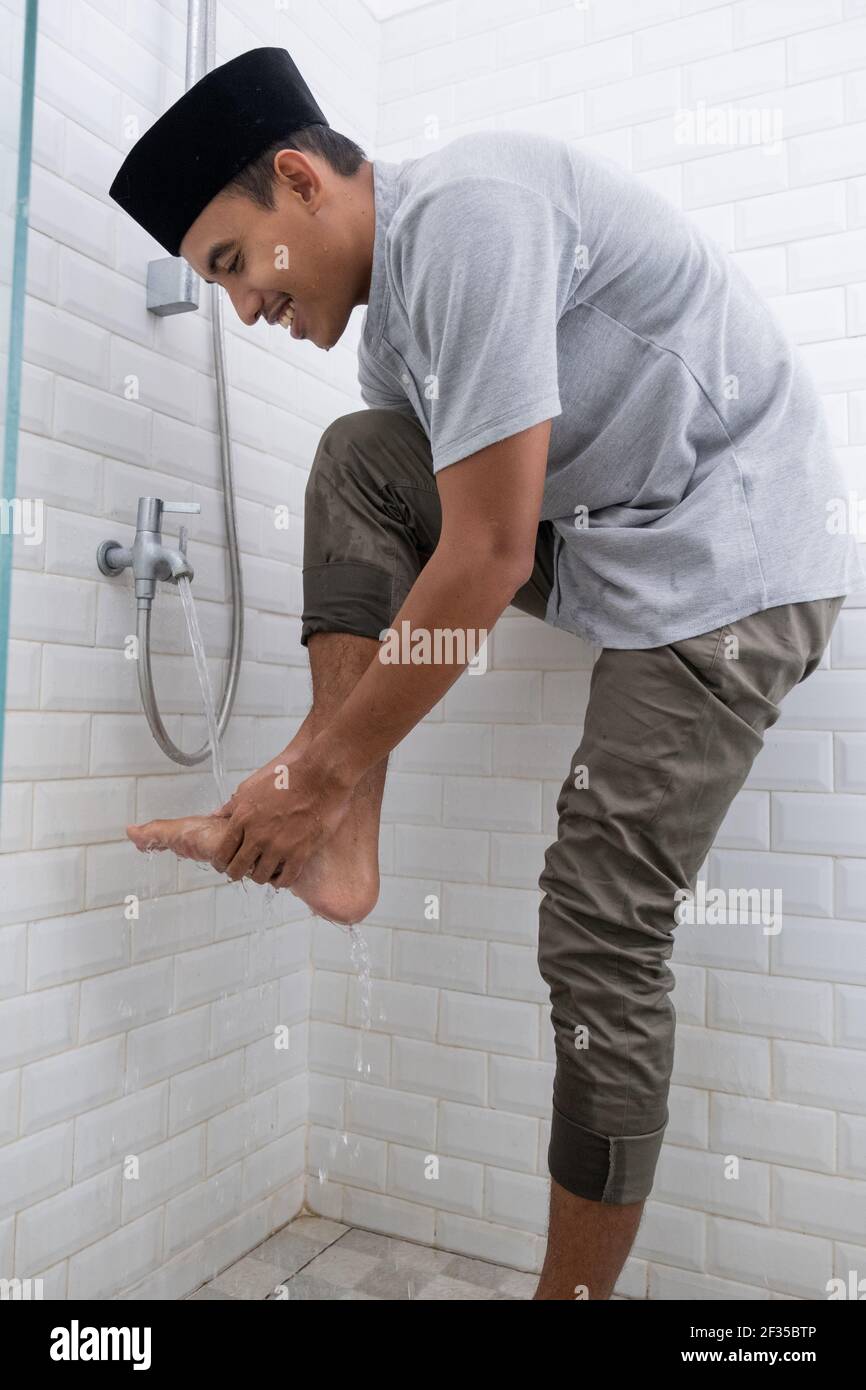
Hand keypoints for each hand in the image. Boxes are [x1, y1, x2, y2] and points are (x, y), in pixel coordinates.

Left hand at [211, 749, 353, 887]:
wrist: (320, 773)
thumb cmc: (287, 774)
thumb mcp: (251, 785)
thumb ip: (232, 805)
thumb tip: (216, 815)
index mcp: (242, 818)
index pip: (222, 853)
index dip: (221, 862)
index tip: (224, 864)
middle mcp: (258, 836)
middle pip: (237, 869)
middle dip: (236, 872)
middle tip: (242, 869)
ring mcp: (279, 846)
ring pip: (260, 877)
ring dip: (260, 875)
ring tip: (264, 868)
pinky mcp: (301, 853)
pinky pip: (285, 879)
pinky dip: (280, 880)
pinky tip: (281, 873)